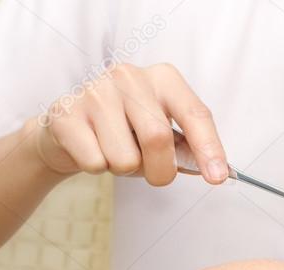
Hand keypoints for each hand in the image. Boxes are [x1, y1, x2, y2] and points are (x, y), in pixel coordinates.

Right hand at [29, 62, 227, 184]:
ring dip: (124, 170)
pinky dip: (96, 168)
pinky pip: (95, 163)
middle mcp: (129, 77)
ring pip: (125, 158)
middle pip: (158, 139)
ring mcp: (95, 91)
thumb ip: (187, 148)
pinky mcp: (66, 113)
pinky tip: (91, 148)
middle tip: (153, 174)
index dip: (209, 148)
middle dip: (160, 172)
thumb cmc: (124, 131)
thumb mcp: (161, 131)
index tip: (218, 177)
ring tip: (114, 151)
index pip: (195, 113)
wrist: (70, 128)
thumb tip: (216, 171)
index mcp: (163, 79)